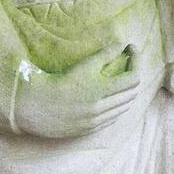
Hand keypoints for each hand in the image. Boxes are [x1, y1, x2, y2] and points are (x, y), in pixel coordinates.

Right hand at [14, 42, 140, 137]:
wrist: (37, 106)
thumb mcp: (84, 65)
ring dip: (126, 94)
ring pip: (123, 108)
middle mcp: (102, 107)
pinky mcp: (89, 129)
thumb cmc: (60, 82)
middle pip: (131, 94)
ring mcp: (97, 120)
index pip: (134, 78)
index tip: (131, 51)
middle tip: (128, 65)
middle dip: (133, 77)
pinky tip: (111, 100)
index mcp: (102, 90)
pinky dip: (116, 108)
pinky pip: (111, 119)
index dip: (136, 62)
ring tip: (120, 82)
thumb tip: (122, 44)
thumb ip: (105, 55)